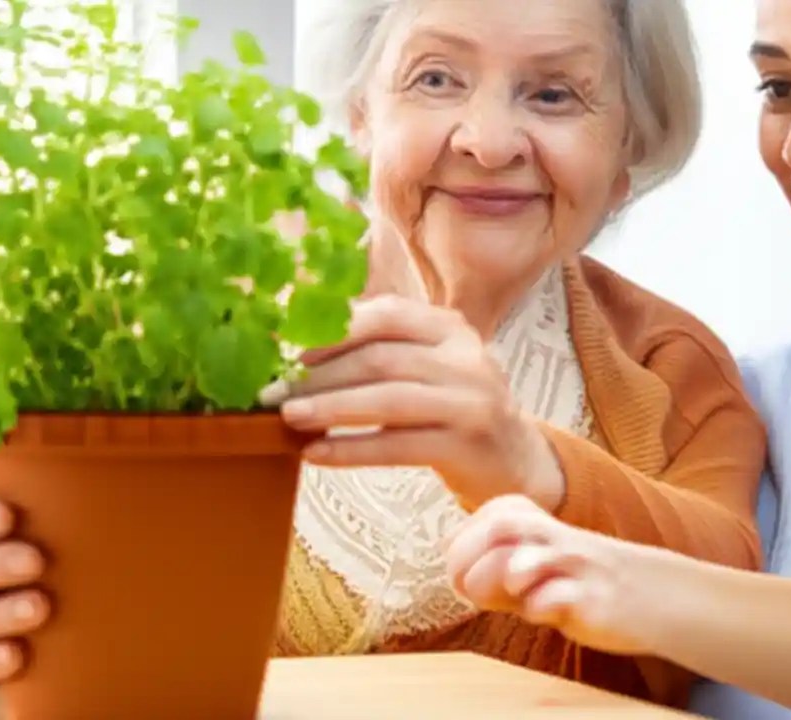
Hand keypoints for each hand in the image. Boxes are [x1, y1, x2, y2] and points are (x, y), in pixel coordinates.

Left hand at [273, 294, 565, 510]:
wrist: (517, 460)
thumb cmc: (454, 409)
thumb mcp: (430, 366)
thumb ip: (381, 350)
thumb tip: (296, 344)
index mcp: (450, 327)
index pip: (384, 314)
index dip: (329, 329)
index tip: (282, 346)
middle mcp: (466, 358)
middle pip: (380, 358)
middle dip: (318, 374)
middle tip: (272, 391)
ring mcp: (472, 401)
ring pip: (388, 399)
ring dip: (330, 407)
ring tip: (288, 417)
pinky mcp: (468, 445)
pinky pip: (398, 446)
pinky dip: (351, 449)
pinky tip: (316, 453)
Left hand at [445, 495, 658, 655]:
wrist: (651, 596)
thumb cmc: (581, 582)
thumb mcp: (533, 572)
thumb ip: (494, 573)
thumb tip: (454, 575)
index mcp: (536, 524)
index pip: (484, 519)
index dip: (461, 548)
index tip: (463, 577)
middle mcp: (553, 539)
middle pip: (500, 527)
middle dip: (468, 558)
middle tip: (466, 588)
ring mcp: (575, 567)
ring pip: (529, 558)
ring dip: (504, 575)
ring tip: (506, 590)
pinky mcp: (594, 599)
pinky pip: (560, 598)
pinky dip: (540, 607)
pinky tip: (539, 615)